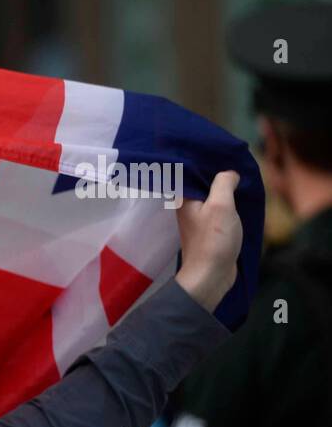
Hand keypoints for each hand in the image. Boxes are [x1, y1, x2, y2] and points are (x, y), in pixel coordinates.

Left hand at [173, 170, 243, 311]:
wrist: (211, 276)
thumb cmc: (213, 240)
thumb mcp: (221, 205)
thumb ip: (223, 183)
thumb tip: (230, 173)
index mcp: (184, 199)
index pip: (190, 171)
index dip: (204, 160)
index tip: (221, 151)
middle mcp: (188, 207)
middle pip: (202, 183)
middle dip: (218, 174)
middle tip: (236, 162)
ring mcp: (199, 219)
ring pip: (212, 196)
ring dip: (225, 189)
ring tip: (241, 177)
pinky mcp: (210, 230)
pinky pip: (219, 209)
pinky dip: (229, 203)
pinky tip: (241, 198)